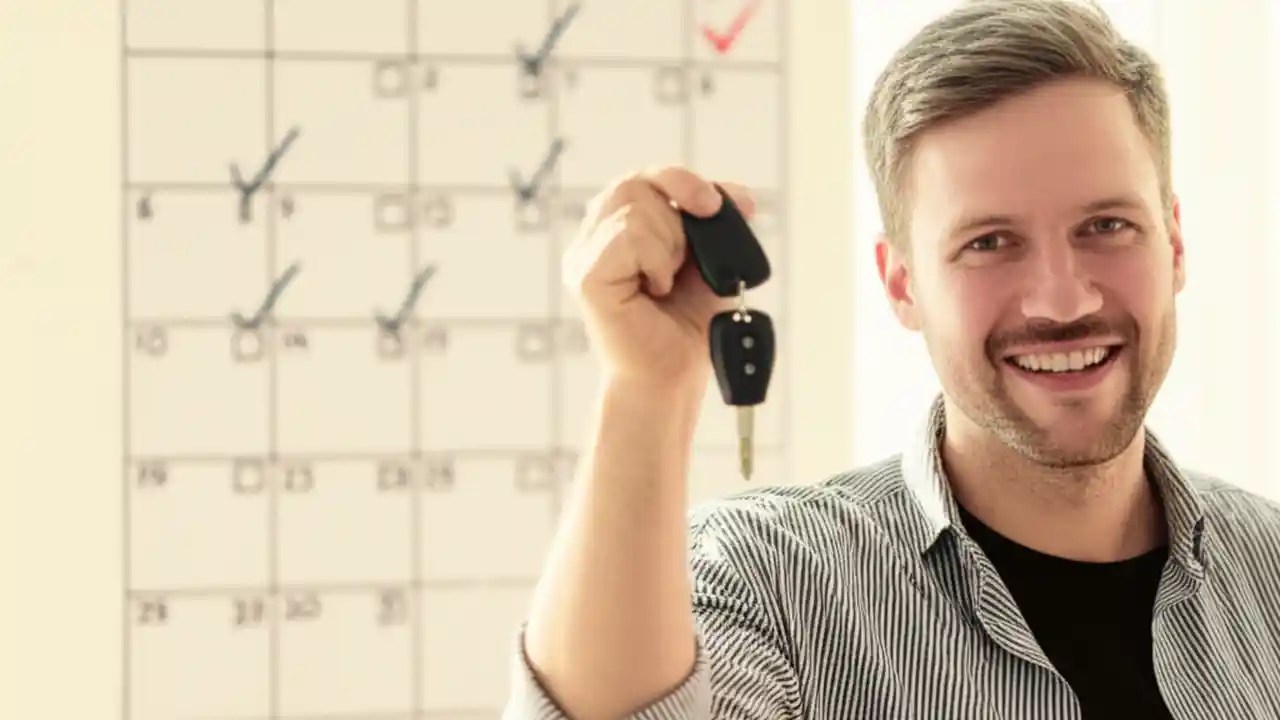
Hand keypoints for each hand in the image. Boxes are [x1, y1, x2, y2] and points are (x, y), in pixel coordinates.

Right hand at [561, 166, 755, 390]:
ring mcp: (584, 255)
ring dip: (669, 245)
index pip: (643, 178)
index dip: (682, 181)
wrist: (675, 373)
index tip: (716, 205)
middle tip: (690, 253)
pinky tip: (654, 290)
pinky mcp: (585, 275)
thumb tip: (739, 197)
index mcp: (618, 227)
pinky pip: (630, 235)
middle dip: (679, 210)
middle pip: (634, 182)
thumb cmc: (688, 322)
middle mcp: (594, 236)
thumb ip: (719, 221)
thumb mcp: (714, 259)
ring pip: (634, 206)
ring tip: (665, 282)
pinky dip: (657, 261)